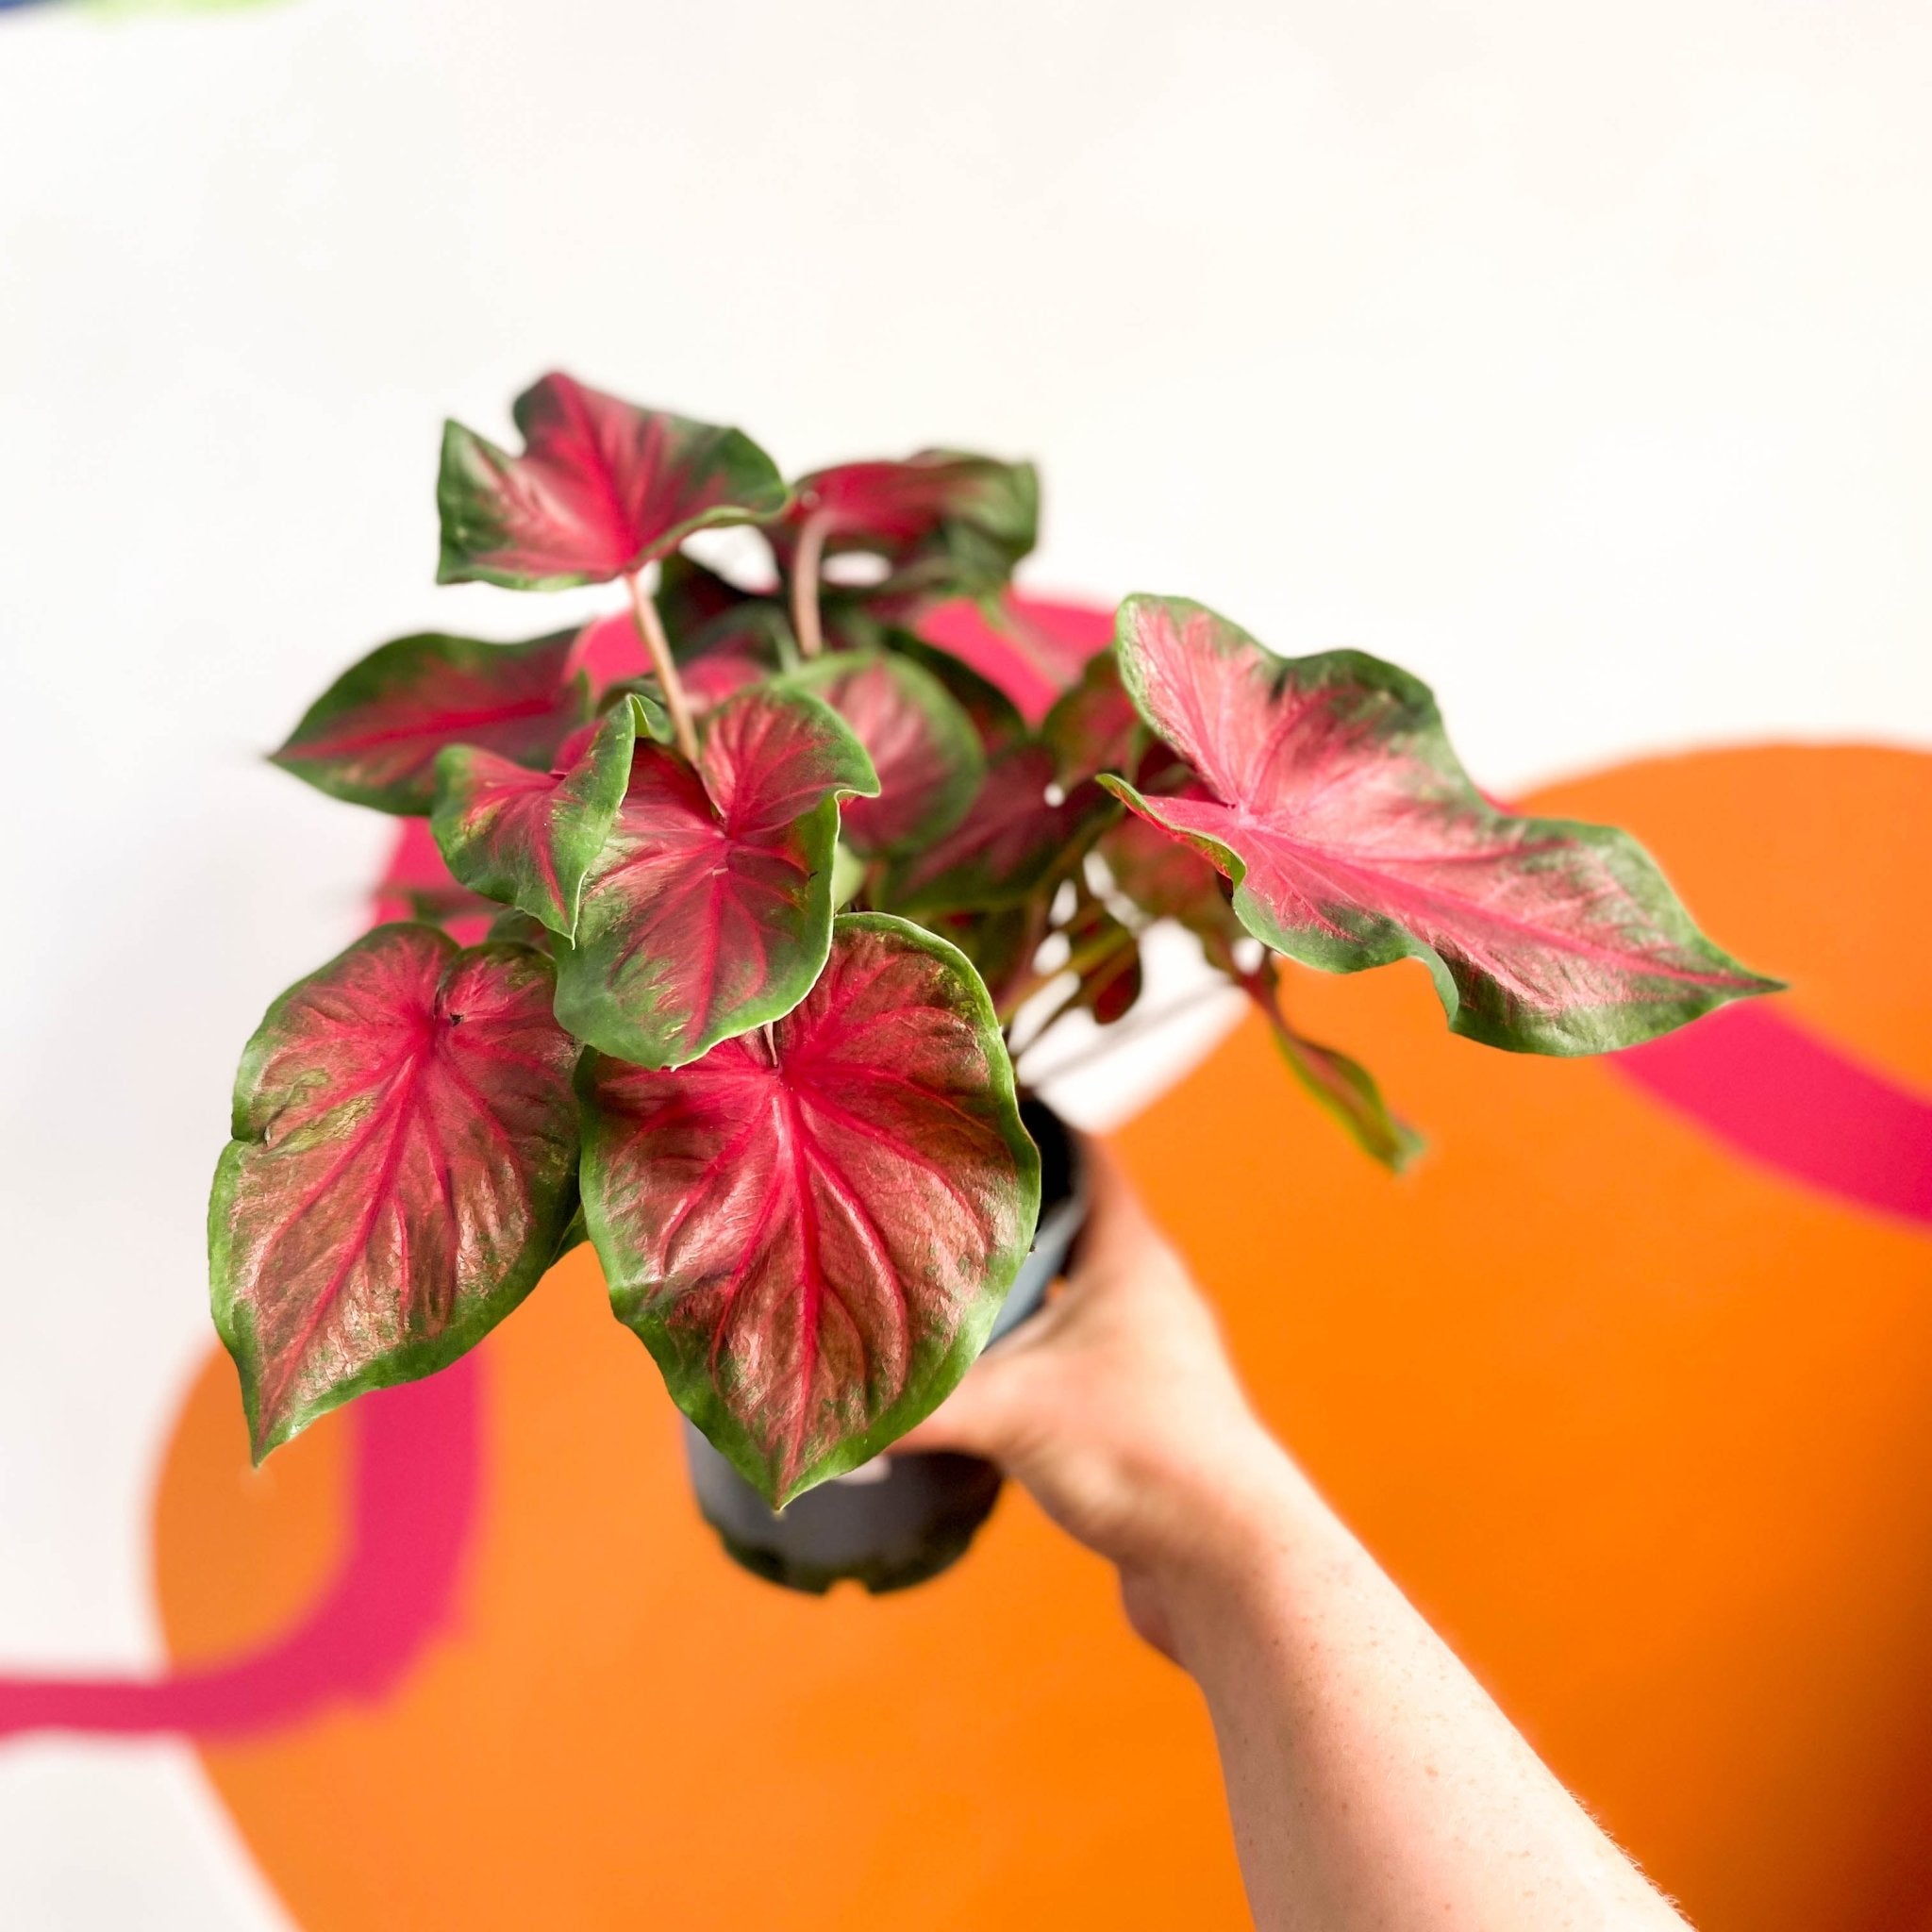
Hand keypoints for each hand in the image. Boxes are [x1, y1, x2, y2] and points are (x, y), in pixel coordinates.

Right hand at [901, 1138, 1294, 1656]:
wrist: (1226, 1565)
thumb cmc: (1144, 1454)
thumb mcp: (1010, 1411)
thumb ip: (909, 1406)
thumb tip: (811, 1415)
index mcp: (1131, 1253)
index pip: (1083, 1151)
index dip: (1027, 1122)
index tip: (962, 1107)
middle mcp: (1148, 1292)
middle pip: (1069, 1223)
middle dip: (999, 1213)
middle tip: (923, 1198)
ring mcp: (1149, 1355)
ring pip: (1068, 1299)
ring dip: (1011, 1293)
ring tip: (934, 1285)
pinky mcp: (1139, 1415)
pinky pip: (1071, 1363)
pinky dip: (1025, 1359)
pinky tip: (974, 1382)